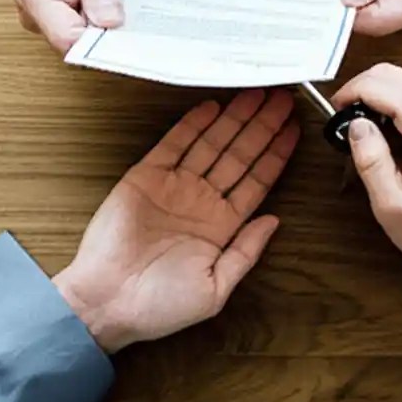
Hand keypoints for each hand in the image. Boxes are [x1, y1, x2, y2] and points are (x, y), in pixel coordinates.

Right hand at [15, 0, 124, 52]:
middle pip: (79, 42)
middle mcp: (38, 10)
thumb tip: (108, 22)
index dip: (101, 42)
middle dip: (110, 32)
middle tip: (139, 14)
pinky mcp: (68, 5)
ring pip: (89, 34)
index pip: (68, 40)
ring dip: (112, 22)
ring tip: (132, 0)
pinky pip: (92, 20)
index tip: (129, 32)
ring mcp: (53, 10)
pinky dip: (110, 12)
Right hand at [53, 90, 299, 352]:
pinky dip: (192, 125)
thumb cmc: (159, 307)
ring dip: (235, 119)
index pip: (257, 181)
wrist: (107, 303)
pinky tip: (213, 107)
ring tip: (257, 93)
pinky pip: (174, 144)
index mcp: (221, 227)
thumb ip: (246, 252)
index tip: (294, 129)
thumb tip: (274, 221)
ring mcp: (174, 187)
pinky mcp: (145, 177)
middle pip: (240, 155)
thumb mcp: (216, 289)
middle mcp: (201, 202)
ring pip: (213, 144)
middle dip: (262, 126)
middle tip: (282, 98)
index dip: (277, 154)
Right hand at [330, 63, 401, 280]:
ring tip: (370, 137)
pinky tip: (390, 138)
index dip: (356, 91)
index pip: (392, 90)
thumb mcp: (391, 207)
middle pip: (398, 79)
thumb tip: (355, 123)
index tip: (337, 108)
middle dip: (364, 92)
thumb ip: (371, 161)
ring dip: (380, 101)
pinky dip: (395, 109)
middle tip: (346, 123)